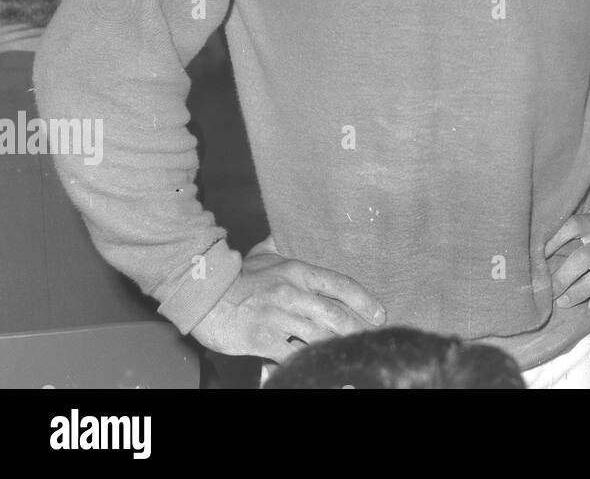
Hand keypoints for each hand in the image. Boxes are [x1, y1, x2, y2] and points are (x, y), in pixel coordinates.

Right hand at [190, 246, 386, 361]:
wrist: (202, 295)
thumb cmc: (236, 277)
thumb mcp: (261, 255)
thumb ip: (280, 245)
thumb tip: (287, 231)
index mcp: (297, 271)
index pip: (340, 284)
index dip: (364, 300)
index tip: (379, 314)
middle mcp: (292, 293)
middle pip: (335, 314)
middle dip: (356, 328)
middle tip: (370, 339)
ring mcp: (277, 317)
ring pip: (318, 335)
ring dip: (336, 346)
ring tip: (349, 354)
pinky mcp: (261, 338)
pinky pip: (291, 354)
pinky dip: (307, 361)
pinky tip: (317, 365)